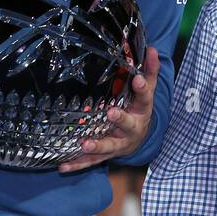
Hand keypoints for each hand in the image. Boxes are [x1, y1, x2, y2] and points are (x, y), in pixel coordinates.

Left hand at [58, 46, 159, 173]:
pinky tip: (63, 166)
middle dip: (120, 120)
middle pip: (128, 125)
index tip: (137, 79)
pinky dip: (77, 164)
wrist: (139, 141)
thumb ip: (149, 72)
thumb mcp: (146, 92)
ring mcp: (118, 144)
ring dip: (97, 146)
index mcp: (141, 111)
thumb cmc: (138, 110)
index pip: (145, 98)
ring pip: (109, 147)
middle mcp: (132, 129)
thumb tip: (154, 49)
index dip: (142, 88)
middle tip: (111, 113)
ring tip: (85, 143)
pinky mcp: (106, 155)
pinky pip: (91, 161)